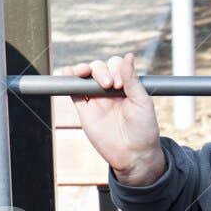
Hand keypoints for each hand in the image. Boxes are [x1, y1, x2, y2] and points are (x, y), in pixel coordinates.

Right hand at [63, 53, 164, 184]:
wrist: (133, 155)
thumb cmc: (143, 130)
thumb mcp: (142, 102)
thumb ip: (132, 79)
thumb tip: (128, 56)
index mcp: (127, 86)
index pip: (116, 65)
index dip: (116, 68)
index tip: (119, 85)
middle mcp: (110, 90)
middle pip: (99, 67)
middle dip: (101, 71)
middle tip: (109, 86)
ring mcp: (96, 99)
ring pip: (85, 76)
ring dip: (83, 69)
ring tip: (84, 72)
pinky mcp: (84, 109)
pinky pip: (73, 91)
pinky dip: (68, 80)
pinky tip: (67, 74)